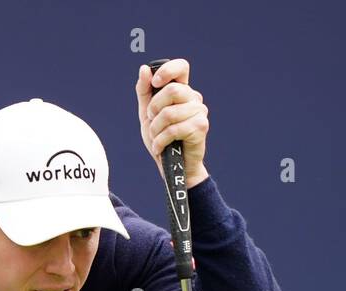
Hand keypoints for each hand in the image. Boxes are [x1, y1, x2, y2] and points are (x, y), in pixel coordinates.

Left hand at [135, 59, 209, 188]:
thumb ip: (144, 92)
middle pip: (172, 90)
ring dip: (155, 129)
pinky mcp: (201, 126)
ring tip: (156, 138)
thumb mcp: (147, 114)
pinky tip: (160, 148)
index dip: (167, 70)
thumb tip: (144, 69)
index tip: (155, 83)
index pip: (181, 67)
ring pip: (170, 112)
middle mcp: (194, 98)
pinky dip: (161, 141)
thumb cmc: (161, 139)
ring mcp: (200, 111)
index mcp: (182, 91)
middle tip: (152, 121)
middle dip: (154, 108)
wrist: (172, 167)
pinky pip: (174, 129)